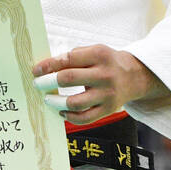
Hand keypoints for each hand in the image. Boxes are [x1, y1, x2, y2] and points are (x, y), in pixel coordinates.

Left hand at [31, 45, 165, 125]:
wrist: (134, 76)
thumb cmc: (107, 62)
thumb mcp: (94, 51)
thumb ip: (74, 57)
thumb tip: (46, 68)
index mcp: (99, 55)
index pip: (68, 59)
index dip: (48, 65)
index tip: (36, 71)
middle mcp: (104, 74)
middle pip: (68, 79)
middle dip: (48, 82)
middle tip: (38, 84)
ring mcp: (107, 94)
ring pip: (75, 103)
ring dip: (56, 102)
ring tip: (48, 99)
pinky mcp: (108, 109)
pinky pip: (85, 118)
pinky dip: (70, 117)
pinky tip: (62, 111)